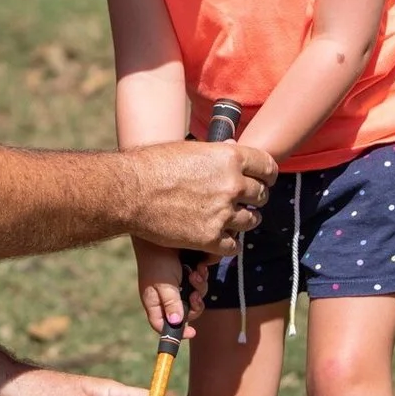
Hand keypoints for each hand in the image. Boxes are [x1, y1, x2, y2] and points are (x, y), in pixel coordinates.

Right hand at [127, 140, 274, 256]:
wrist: (127, 191)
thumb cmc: (150, 165)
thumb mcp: (188, 150)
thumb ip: (215, 155)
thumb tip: (231, 149)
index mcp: (229, 157)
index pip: (267, 167)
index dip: (265, 175)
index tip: (261, 181)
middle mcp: (232, 185)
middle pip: (261, 195)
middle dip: (252, 199)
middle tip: (238, 201)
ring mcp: (223, 213)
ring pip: (250, 221)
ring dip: (241, 220)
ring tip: (225, 219)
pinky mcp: (210, 238)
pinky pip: (233, 246)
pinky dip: (226, 243)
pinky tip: (215, 237)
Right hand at [131, 238, 208, 335]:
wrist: (163, 233)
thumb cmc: (158, 259)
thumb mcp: (165, 284)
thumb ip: (171, 304)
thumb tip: (176, 324)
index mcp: (154, 302)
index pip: (162, 326)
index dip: (177, 333)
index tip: (192, 333)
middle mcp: (165, 296)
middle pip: (184, 314)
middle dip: (194, 305)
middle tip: (195, 296)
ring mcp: (176, 286)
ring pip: (195, 298)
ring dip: (199, 288)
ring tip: (196, 274)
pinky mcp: (185, 275)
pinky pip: (199, 284)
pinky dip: (201, 278)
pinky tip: (199, 267)